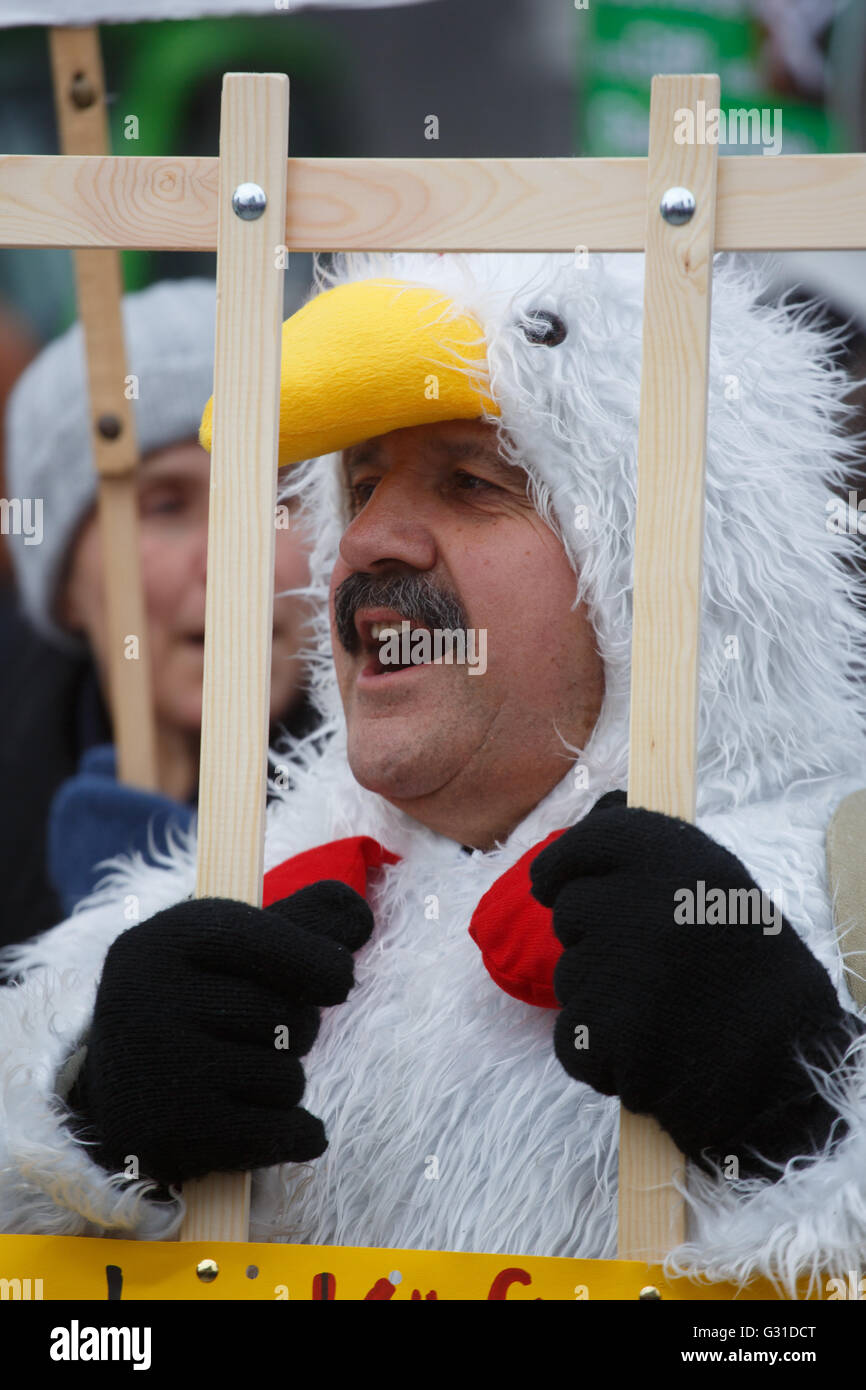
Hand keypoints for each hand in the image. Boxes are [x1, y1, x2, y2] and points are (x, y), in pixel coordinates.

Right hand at [71, 881, 372, 1185]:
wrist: (123, 1073)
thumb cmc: (202, 991)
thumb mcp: (240, 939)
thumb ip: (307, 921)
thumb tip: (361, 917)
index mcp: (172, 938)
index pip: (275, 944)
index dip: (324, 965)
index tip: (338, 981)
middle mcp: (152, 999)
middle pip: (290, 1019)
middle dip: (298, 1029)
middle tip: (263, 1031)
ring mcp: (155, 1071)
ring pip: (286, 1080)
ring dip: (285, 1082)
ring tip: (246, 1074)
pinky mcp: (165, 1135)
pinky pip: (277, 1135)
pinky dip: (296, 1133)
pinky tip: (278, 1124)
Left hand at [530, 791, 860, 1175]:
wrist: (791, 1061)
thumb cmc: (752, 970)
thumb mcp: (716, 883)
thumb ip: (650, 854)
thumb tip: (591, 816)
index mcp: (669, 855)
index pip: (589, 841)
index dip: (563, 864)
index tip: (550, 883)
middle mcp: (636, 902)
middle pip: (570, 912)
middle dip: (595, 938)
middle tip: (652, 964)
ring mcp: (616, 970)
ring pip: (570, 978)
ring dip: (602, 998)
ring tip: (665, 1011)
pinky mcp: (605, 1035)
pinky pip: (572, 1037)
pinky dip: (601, 1053)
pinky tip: (651, 1052)